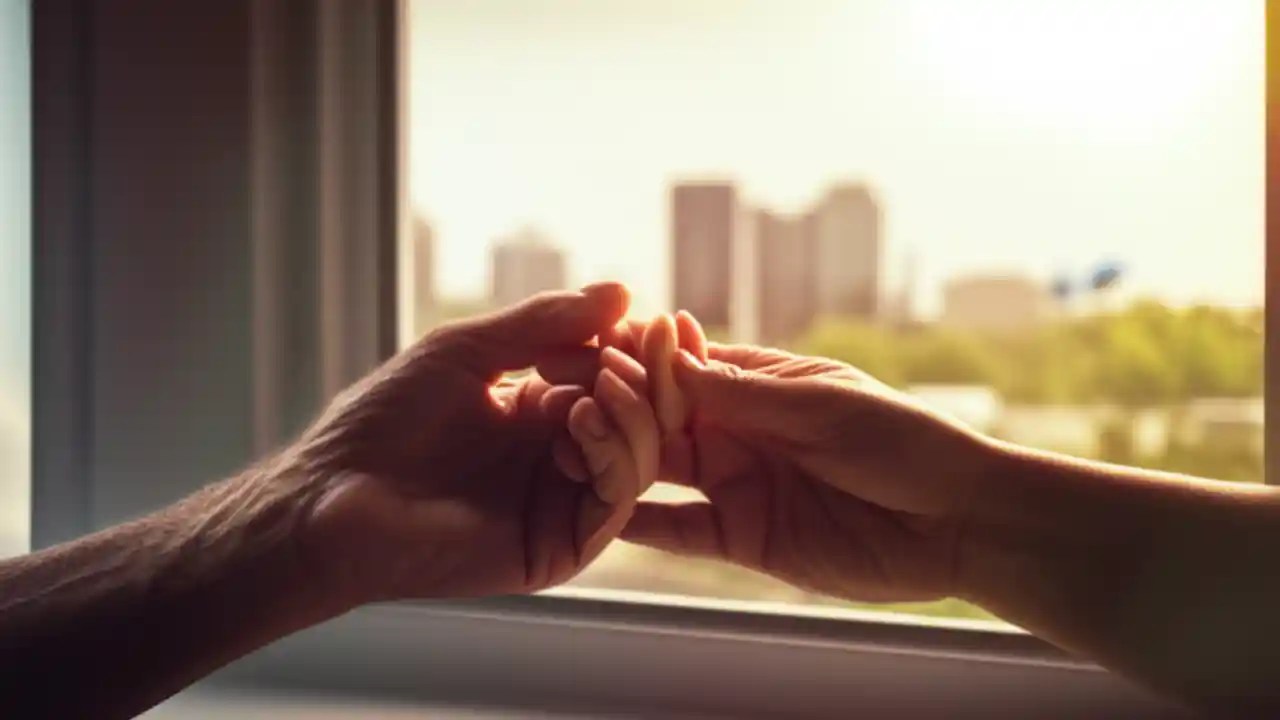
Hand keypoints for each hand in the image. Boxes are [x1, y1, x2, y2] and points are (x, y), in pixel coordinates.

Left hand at [289, 283, 649, 606]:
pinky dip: (614, 455)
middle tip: (634, 346)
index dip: (631, 348)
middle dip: (642, 378)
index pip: (612, 378)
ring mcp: (559, 504)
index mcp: (538, 411)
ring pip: (636, 461)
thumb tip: (621, 290)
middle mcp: (556, 458)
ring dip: (633, 413)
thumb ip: (543, 324)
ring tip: (606, 380)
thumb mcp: (468, 352)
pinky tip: (586, 416)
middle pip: (636, 420)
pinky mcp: (556, 548)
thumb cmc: (384, 420)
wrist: (333, 495)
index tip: (639, 319)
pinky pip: (612, 505)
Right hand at [553, 313, 996, 602]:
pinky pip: (678, 529)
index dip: (641, 359)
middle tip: (566, 398)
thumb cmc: (902, 441)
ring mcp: (737, 482)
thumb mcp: (821, 405)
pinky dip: (641, 523)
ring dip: (618, 458)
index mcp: (760, 384)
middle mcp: (740, 430)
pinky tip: (602, 514)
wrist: (953, 521)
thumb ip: (742, 393)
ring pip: (660, 468)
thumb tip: (670, 355)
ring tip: (570, 449)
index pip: (685, 367)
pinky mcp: (741, 535)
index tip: (592, 348)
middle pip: (661, 416)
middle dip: (617, 407)